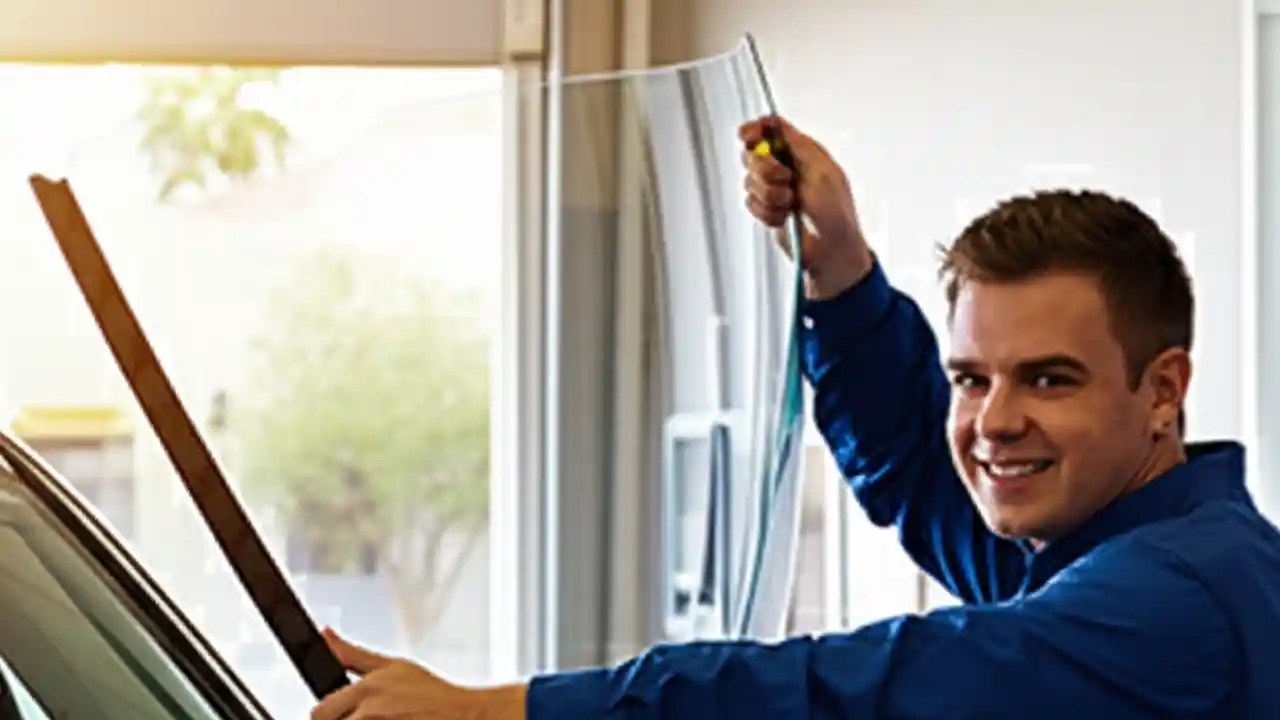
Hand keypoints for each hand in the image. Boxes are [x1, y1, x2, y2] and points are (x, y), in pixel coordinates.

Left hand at [310, 627, 525, 719]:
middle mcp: (369, 714)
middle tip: (371, 716)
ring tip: (385, 719)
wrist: (464, 715)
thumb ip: (352, 654)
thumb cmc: (432, 694)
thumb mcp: (392, 666)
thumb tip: (326, 635)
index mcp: (366, 690)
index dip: (332, 712)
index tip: (346, 711)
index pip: (320, 712)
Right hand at [739, 116, 873, 299]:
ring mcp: (776, 189)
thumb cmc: (835, 212)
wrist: (830, 251)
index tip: (748, 137)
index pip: (772, 129)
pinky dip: (766, 212)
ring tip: (790, 204)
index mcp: (802, 153)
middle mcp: (786, 167)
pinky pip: (750, 203)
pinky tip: (784, 217)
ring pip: (750, 180)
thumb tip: (773, 124)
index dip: (755, 129)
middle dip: (765, 169)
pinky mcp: (767, 209)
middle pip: (754, 153)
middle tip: (785, 180)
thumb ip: (797, 145)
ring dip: (769, 194)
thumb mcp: (822, 170)